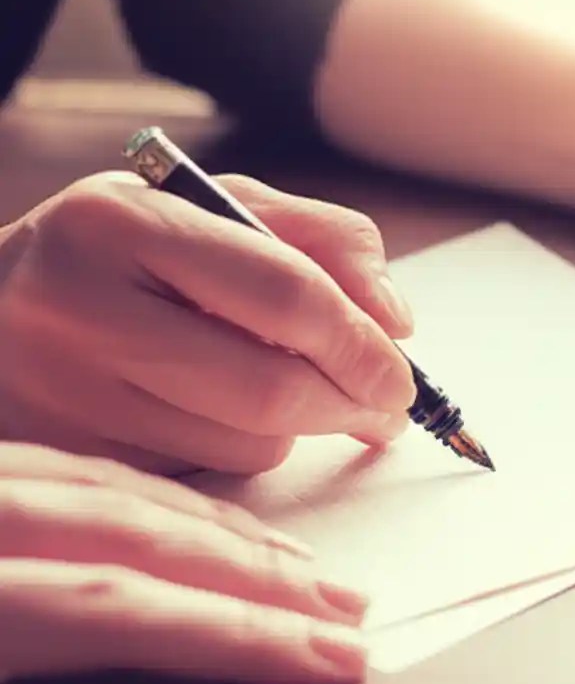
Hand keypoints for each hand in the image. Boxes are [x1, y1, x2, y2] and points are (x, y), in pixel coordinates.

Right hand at [0, 172, 416, 474]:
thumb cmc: (128, 252)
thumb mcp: (218, 208)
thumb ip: (322, 240)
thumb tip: (396, 321)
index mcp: (123, 221)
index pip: (284, 293)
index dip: (361, 344)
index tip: (402, 375)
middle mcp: (79, 305)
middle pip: (269, 388)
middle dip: (349, 405)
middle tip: (382, 407)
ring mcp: (64, 391)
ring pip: (244, 444)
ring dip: (294, 428)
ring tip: (282, 388)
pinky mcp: (70, 455)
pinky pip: (203, 475)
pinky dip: (238, 449)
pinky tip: (216, 411)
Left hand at [0, 442, 366, 683]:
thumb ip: (78, 683)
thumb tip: (202, 673)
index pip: (123, 608)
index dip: (241, 633)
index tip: (325, 652)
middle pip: (140, 535)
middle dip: (258, 576)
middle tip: (344, 605)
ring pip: (115, 486)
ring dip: (223, 527)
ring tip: (299, 560)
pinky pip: (71, 466)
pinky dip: (153, 491)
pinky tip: (196, 513)